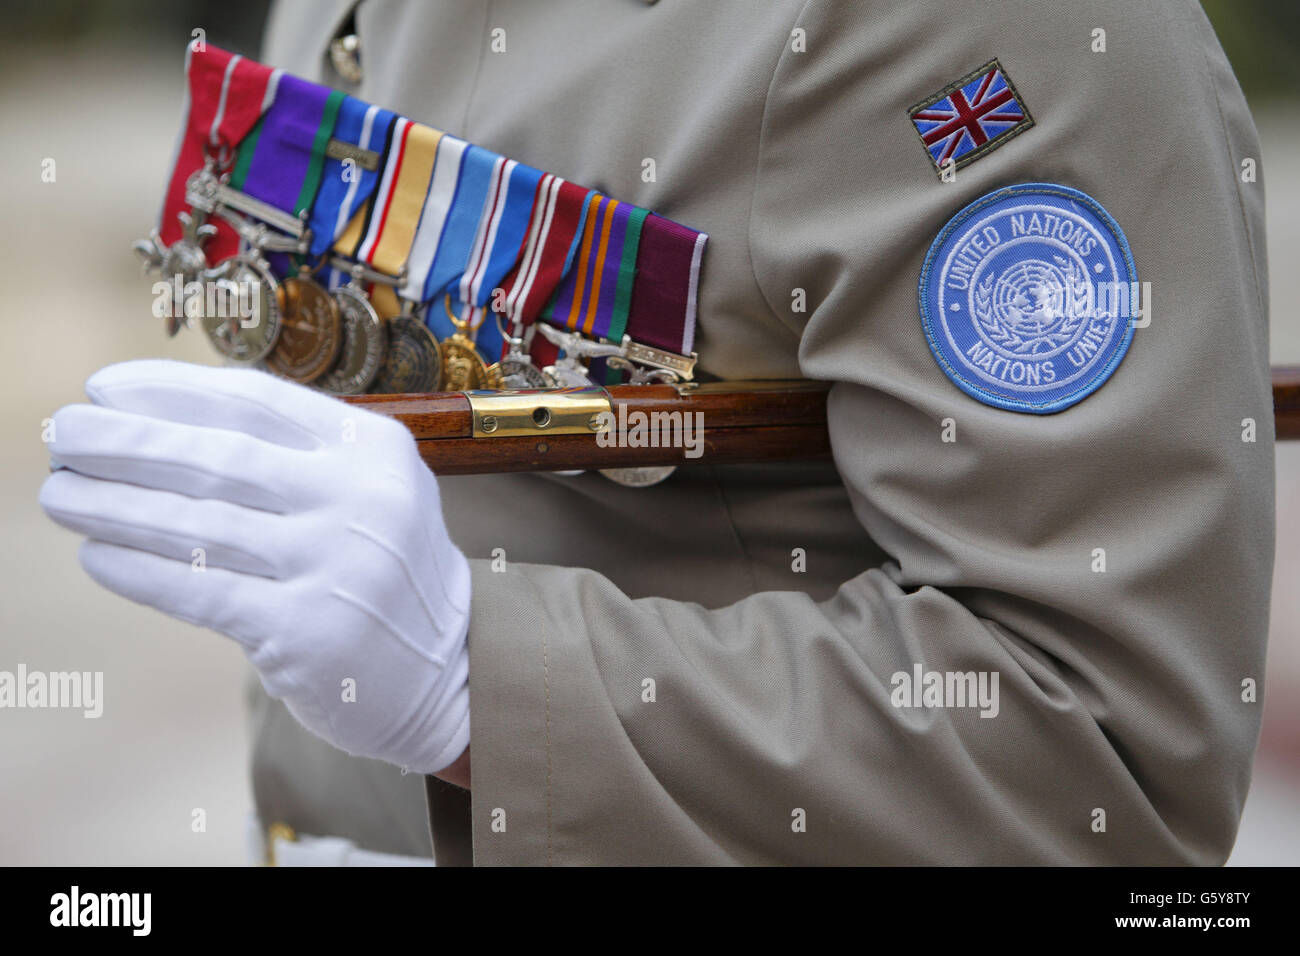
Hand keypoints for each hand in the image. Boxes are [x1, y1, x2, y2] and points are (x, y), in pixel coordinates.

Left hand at [39, 360, 470, 773]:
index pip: (255, 401)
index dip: (169, 390)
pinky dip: (139, 570)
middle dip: (125, 441)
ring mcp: (336, 566)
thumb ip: (296, 453)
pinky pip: (201, 590)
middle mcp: (360, 499)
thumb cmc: (384, 569)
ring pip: (199, 523)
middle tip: (61, 431)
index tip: (103, 387)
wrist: (450, 668)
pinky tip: (96, 554)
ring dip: (113, 505)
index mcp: (374, 448)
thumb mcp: (371, 489)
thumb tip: (162, 421)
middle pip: (219, 457)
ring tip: (57, 493)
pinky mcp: (307, 632)